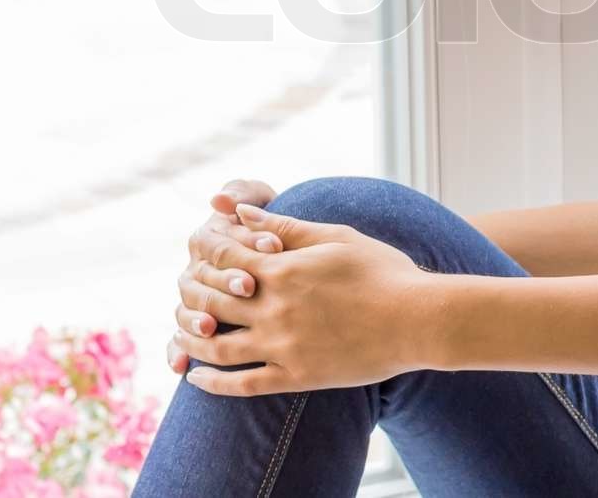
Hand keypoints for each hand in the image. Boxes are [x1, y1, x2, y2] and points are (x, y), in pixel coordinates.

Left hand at [171, 204, 433, 396]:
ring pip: (215, 348)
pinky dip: (211, 383)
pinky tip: (195, 378)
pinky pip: (241, 385)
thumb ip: (286, 225)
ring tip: (180, 334)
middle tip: (184, 290)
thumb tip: (241, 213)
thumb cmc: (384, 271)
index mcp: (282, 270)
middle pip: (209, 302)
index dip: (205, 253)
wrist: (417, 320)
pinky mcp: (294, 376)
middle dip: (191, 293)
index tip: (200, 251)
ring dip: (190, 340)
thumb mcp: (336, 237)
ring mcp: (282, 347)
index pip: (222, 259)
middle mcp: (273, 310)